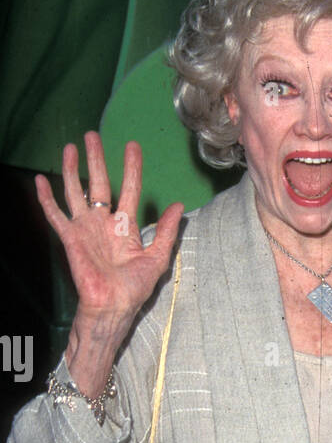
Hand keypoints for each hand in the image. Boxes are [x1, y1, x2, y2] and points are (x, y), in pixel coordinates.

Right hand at [35, 132, 182, 394]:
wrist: (112, 307)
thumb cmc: (134, 289)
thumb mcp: (158, 258)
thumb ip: (167, 232)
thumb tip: (180, 206)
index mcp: (125, 228)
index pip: (128, 190)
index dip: (131, 168)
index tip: (132, 146)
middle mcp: (103, 224)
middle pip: (99, 184)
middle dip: (96, 159)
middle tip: (93, 135)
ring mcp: (85, 229)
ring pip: (76, 192)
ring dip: (72, 169)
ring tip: (71, 146)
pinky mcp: (70, 238)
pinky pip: (55, 214)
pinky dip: (46, 198)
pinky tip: (40, 180)